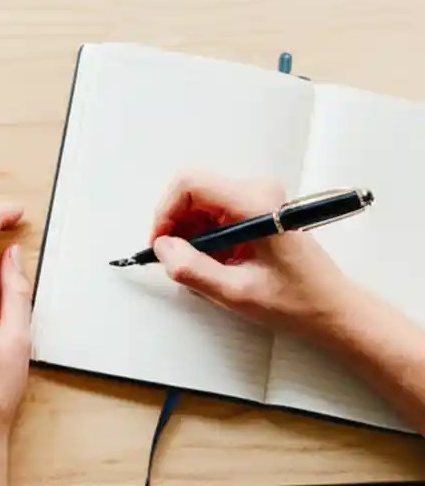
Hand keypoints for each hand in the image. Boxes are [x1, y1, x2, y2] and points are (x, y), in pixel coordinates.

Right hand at [150, 173, 353, 338]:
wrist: (333, 309)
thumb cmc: (296, 302)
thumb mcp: (236, 292)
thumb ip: (192, 269)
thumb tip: (162, 248)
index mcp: (254, 204)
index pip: (190, 184)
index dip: (165, 213)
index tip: (161, 244)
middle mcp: (257, 191)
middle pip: (193, 192)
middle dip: (176, 226)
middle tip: (176, 260)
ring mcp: (259, 198)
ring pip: (201, 204)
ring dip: (191, 234)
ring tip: (202, 267)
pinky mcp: (258, 209)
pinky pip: (215, 213)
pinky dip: (206, 237)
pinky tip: (217, 263)